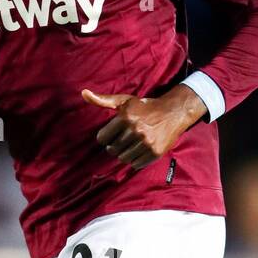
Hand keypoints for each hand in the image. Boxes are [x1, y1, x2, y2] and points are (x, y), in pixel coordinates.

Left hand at [81, 84, 206, 168]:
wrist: (173, 112)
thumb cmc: (145, 106)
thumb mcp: (124, 101)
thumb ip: (103, 100)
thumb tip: (83, 93)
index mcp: (125, 117)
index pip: (102, 138)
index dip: (106, 137)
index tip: (113, 134)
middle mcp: (135, 130)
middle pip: (112, 150)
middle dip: (115, 145)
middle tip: (124, 139)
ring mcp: (146, 143)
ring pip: (123, 158)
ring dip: (125, 153)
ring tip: (132, 144)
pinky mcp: (155, 152)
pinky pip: (136, 164)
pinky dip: (136, 160)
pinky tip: (141, 149)